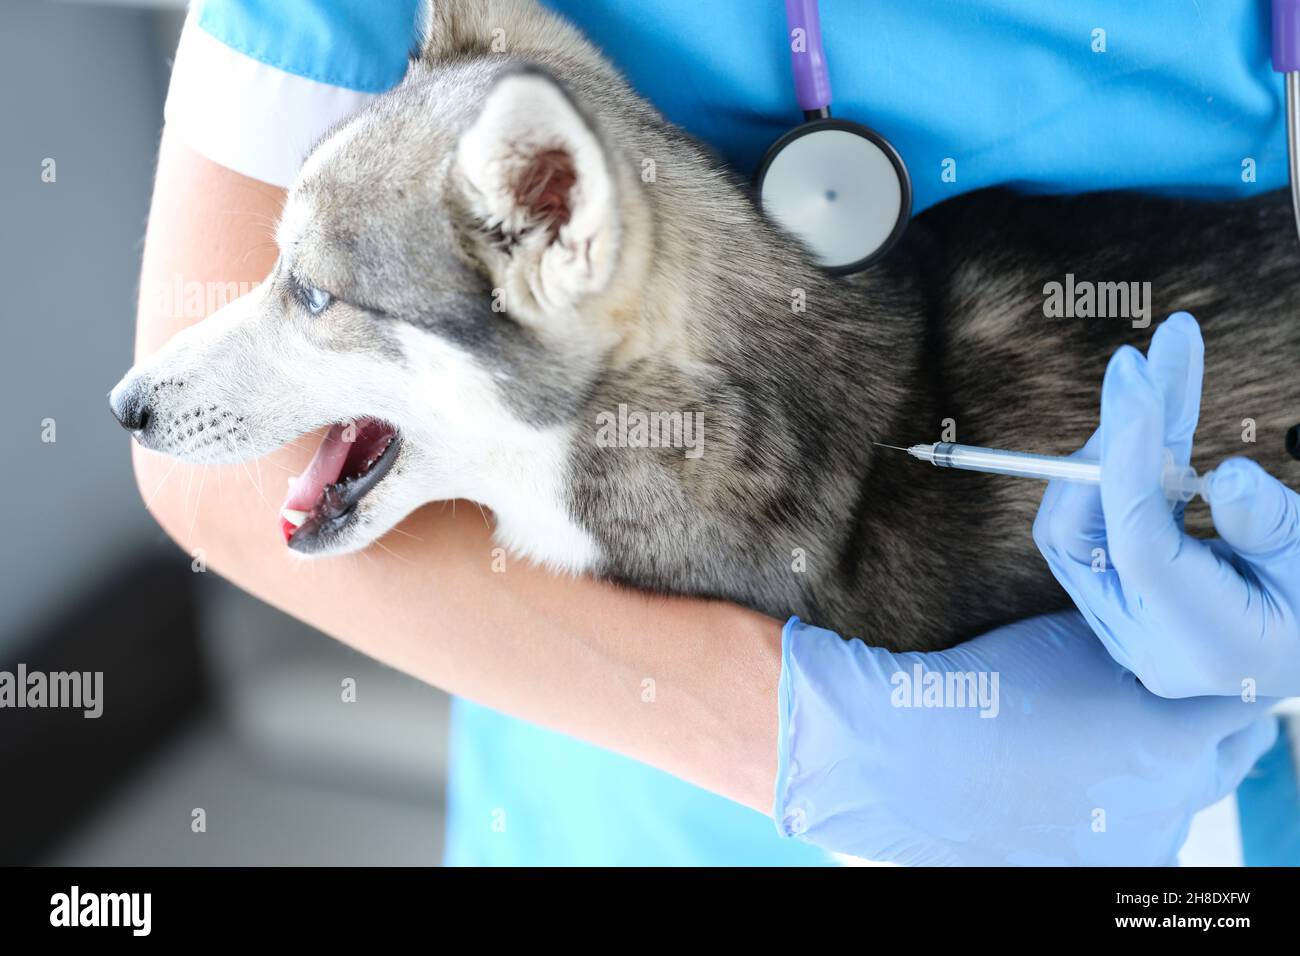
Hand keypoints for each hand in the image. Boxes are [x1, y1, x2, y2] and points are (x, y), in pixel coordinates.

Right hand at [774, 611, 1275, 864]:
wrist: (903, 761)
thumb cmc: (982, 692)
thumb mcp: (1069, 642)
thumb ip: (1137, 642)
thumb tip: (1166, 632)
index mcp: (1172, 739)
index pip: (1239, 699)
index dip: (1221, 671)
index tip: (1201, 656)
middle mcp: (1169, 803)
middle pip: (1229, 755)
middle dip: (1211, 721)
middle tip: (1175, 693)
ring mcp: (1134, 845)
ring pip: (1185, 801)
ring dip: (1171, 771)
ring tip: (1114, 740)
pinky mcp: (1094, 872)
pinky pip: (1137, 838)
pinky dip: (1126, 811)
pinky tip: (1081, 784)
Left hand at [1033, 312, 1299, 697]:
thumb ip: (1275, 527)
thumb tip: (1227, 478)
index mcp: (1209, 644)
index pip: (1140, 546)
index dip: (1131, 458)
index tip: (1135, 378)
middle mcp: (1147, 643)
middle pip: (1083, 529)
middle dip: (1114, 437)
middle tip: (1144, 361)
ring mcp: (1121, 625)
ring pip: (1076, 521)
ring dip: (1115, 444)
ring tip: (1159, 378)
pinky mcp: (1113, 600)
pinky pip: (1093, 522)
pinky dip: (1122, 466)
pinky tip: (1158, 417)